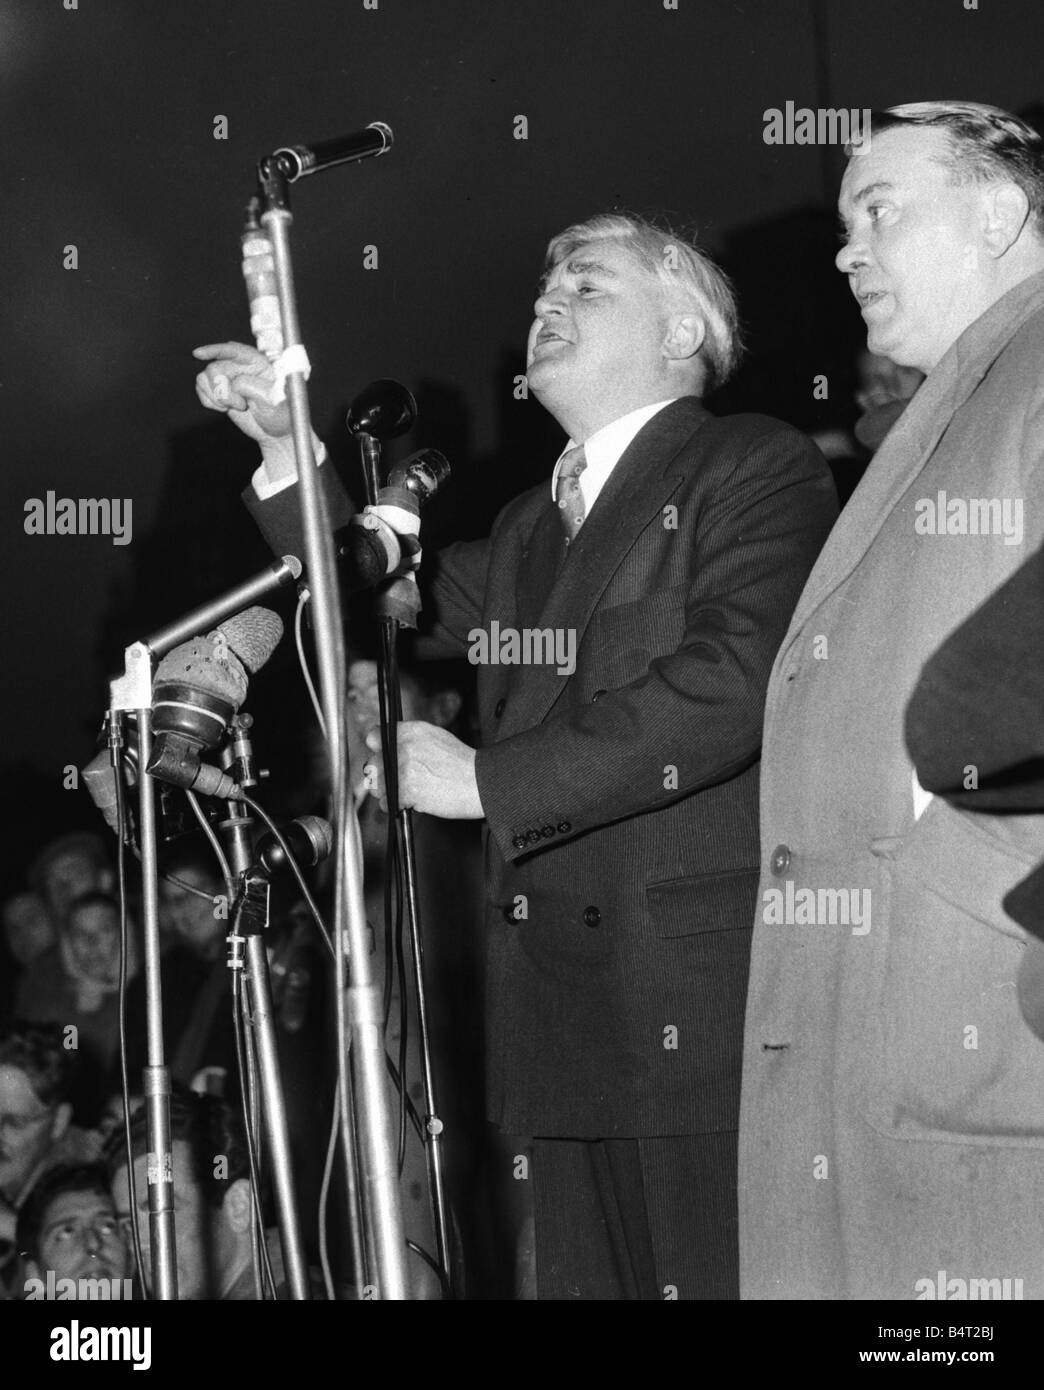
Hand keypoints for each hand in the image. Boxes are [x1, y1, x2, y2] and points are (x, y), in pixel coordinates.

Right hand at [193, 341, 292, 444]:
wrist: (275, 429)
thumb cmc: (281, 413)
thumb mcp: (273, 400)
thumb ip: (254, 387)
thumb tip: (235, 383)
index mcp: (257, 362)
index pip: (233, 350)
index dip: (215, 350)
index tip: (198, 354)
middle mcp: (241, 366)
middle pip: (215, 369)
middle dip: (222, 391)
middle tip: (241, 405)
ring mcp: (228, 377)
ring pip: (204, 378)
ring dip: (215, 397)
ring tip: (233, 407)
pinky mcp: (220, 390)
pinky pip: (202, 388)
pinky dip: (209, 401)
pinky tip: (224, 408)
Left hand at [363, 722, 483, 818]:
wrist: (478, 782)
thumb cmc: (462, 762)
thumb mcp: (434, 736)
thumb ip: (408, 738)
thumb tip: (387, 745)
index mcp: (409, 732)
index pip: (373, 737)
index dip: (378, 749)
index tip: (383, 757)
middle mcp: (402, 748)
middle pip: (371, 763)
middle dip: (382, 773)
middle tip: (397, 778)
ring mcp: (402, 771)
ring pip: (375, 785)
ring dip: (387, 790)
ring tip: (406, 790)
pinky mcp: (404, 792)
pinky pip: (385, 803)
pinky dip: (395, 806)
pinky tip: (410, 801)